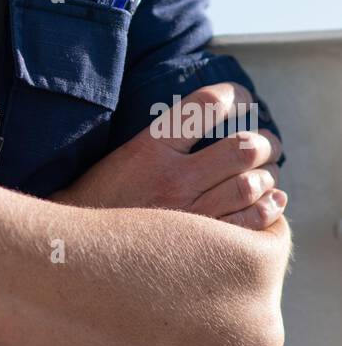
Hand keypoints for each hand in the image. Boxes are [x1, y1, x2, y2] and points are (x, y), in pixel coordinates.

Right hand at [49, 82, 287, 229]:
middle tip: (268, 141)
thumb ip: (161, 140)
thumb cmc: (97, 202)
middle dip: (264, 141)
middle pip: (240, 147)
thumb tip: (201, 121)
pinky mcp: (198, 247)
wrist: (74, 250)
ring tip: (269, 169)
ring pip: (249, 185)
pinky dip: (268, 209)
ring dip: (268, 173)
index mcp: (150, 148)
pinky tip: (272, 200)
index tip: (243, 97)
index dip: (233, 95)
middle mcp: (173, 178)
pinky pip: (247, 225)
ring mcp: (188, 215)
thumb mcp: (121, 157)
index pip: (204, 106)